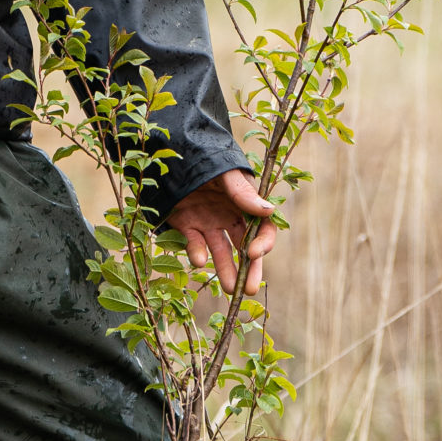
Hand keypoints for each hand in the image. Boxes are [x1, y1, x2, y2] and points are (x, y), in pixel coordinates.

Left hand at [167, 168, 277, 295]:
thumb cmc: (206, 158)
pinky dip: (196, 253)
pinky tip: (199, 260)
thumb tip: (268, 211)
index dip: (263, 243)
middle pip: (245, 248)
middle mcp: (229, 216)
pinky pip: (194, 244)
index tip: (254, 253)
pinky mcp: (186, 225)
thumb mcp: (226, 173)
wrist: (173, 151)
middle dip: (250, 269)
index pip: (262, 229)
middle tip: (251, 289)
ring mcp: (208, 222)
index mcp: (245, 204)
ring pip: (220, 252)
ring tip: (231, 290)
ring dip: (226, 270)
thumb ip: (243, 192)